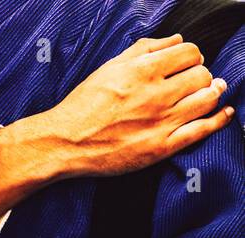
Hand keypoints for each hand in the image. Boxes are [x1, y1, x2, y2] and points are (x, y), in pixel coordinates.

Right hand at [31, 35, 234, 179]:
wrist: (63, 143)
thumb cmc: (83, 105)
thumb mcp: (109, 67)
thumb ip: (144, 49)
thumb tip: (177, 40)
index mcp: (142, 71)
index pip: (190, 52)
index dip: (190, 56)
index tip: (184, 65)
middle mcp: (155, 94)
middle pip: (202, 75)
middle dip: (199, 75)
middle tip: (189, 82)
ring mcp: (161, 122)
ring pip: (207, 98)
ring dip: (211, 93)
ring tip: (207, 93)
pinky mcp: (161, 146)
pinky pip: (203, 130)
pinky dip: (220, 119)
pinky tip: (225, 112)